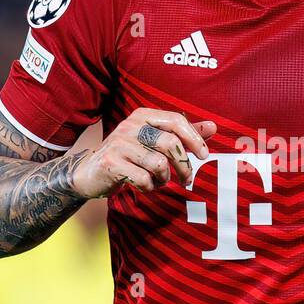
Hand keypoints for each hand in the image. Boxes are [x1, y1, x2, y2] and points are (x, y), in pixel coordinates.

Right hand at [71, 109, 217, 198]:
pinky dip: (150, 187)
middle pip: (170, 143)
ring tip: (159, 181)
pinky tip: (145, 185)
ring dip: (164, 179)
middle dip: (184, 165)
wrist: (90, 172)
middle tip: (187, 179)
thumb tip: (213, 126)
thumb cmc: (129, 156)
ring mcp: (119, 143)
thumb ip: (183, 134)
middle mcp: (130, 125)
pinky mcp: (111, 163)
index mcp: (143, 116)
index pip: (176, 121)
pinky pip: (143, 178)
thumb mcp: (154, 141)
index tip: (204, 155)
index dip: (194, 138)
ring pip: (158, 164)